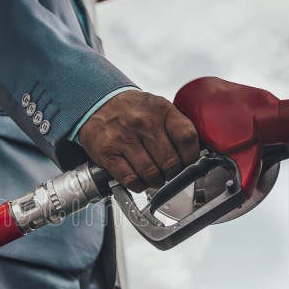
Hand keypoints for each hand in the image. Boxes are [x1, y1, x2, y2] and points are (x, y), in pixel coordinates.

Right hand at [79, 90, 199, 191]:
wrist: (96, 103)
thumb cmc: (129, 109)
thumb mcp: (156, 106)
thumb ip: (174, 125)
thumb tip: (192, 152)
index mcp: (160, 109)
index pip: (186, 138)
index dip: (190, 157)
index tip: (187, 163)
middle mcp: (143, 123)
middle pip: (170, 161)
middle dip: (172, 173)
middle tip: (168, 173)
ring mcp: (124, 138)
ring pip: (152, 173)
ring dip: (156, 181)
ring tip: (154, 178)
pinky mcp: (108, 153)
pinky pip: (131, 179)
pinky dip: (138, 185)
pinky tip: (139, 180)